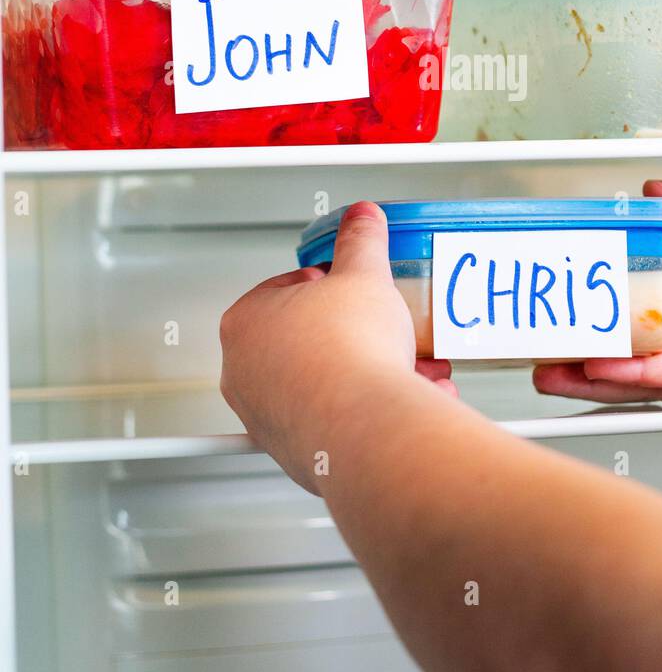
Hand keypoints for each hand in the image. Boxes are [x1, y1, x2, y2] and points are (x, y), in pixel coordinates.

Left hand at [220, 200, 453, 487]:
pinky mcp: (296, 453)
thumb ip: (361, 241)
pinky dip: (367, 408)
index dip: (325, 285)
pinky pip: (335, 421)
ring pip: (322, 384)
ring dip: (365, 372)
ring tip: (407, 364)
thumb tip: (361, 219)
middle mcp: (244, 374)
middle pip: (303, 341)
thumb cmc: (349, 353)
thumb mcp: (363, 274)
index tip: (350, 288)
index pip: (283, 289)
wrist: (367, 427)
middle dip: (351, 334)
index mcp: (244, 322)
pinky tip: (404, 396)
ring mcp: (266, 418)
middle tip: (379, 328)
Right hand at [533, 172, 661, 421]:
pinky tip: (594, 368)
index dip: (612, 292)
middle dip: (586, 342)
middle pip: (634, 341)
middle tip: (545, 333)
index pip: (651, 296)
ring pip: (639, 370)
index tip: (578, 280)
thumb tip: (661, 187)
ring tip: (548, 365)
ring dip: (591, 371)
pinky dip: (628, 375)